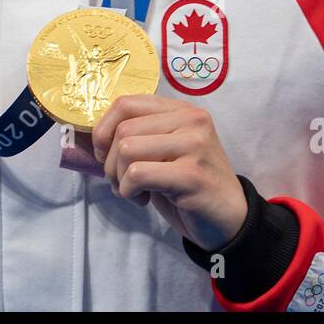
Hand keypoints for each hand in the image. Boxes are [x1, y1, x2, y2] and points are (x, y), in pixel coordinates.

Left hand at [92, 94, 247, 251]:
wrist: (229, 220)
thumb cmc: (188, 187)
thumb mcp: (164, 151)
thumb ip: (139, 135)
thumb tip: (95, 138)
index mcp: (181, 110)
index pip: (126, 103)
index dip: (103, 130)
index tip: (104, 155)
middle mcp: (190, 120)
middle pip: (122, 130)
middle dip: (109, 162)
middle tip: (122, 182)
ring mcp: (194, 145)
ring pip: (126, 149)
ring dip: (119, 178)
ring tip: (135, 191)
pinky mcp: (191, 174)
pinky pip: (137, 174)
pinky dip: (129, 191)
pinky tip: (143, 199)